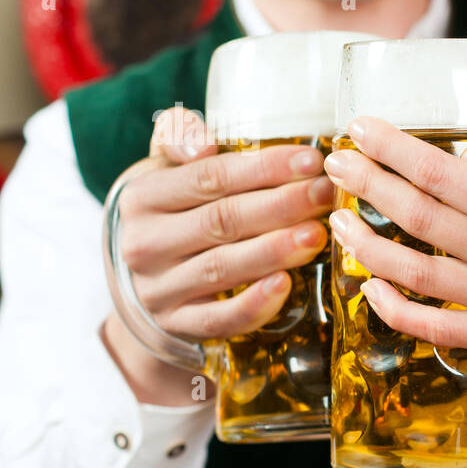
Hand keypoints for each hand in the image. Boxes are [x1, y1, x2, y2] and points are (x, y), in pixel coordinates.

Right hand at [103, 108, 332, 402]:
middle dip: (281, 205)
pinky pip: (219, 319)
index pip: (209, 177)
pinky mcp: (179, 325)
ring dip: (274, 250)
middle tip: (326, 194)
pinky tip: (285, 284)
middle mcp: (144, 243)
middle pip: (221, 220)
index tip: (311, 160)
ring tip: (317, 234)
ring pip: (222, 267)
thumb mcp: (166, 173)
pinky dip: (253, 304)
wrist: (139, 286)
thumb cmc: (173, 216)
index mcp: (143, 197)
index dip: (263, 168)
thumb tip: (204, 141)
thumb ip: (181, 142)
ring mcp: (158, 289)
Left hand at [322, 108, 466, 354]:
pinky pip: (438, 330)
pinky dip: (395, 312)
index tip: (360, 129)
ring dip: (368, 246)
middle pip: (419, 221)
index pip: (440, 176)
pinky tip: (370, 286)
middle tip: (337, 163)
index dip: (392, 150)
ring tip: (339, 220)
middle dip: (368, 187)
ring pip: (417, 275)